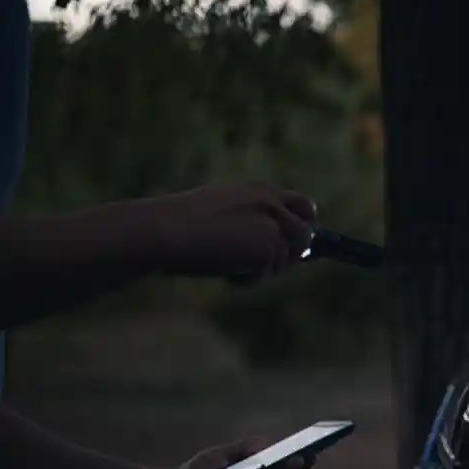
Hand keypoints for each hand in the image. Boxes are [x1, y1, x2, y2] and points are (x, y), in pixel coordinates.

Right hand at [138, 184, 317, 280]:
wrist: (164, 230)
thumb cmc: (180, 223)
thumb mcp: (223, 208)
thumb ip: (253, 217)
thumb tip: (277, 244)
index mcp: (259, 190)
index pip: (302, 204)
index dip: (304, 225)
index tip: (298, 242)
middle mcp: (271, 203)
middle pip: (305, 235)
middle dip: (294, 253)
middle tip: (267, 264)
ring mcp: (272, 225)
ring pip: (284, 259)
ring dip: (261, 268)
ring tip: (227, 263)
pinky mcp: (268, 247)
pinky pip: (266, 273)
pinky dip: (247, 278)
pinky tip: (224, 270)